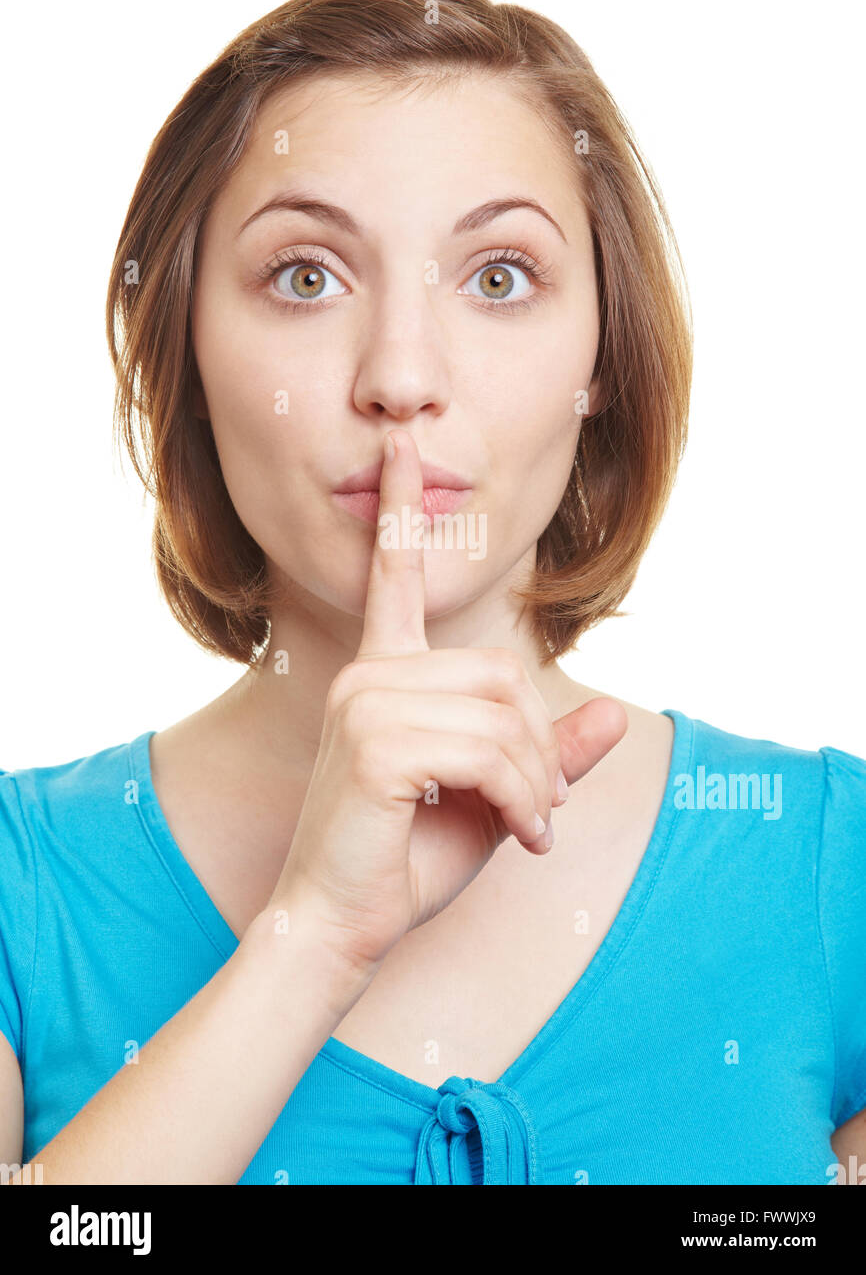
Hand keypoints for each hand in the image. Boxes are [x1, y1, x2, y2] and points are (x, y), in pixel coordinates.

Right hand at [266, 428, 626, 976]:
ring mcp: (366, 702)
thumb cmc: (406, 859)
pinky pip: (491, 751)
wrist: (338, 924)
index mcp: (384, 673)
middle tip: (543, 810)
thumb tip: (615, 712)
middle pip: (502, 673)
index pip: (393, 576)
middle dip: (540, 749)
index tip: (402, 448)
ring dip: (537, 783)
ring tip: (530, 829)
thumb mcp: (496, 799)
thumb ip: (549, 755)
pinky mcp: (375, 743)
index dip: (401, 509)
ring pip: (503, 715)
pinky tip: (517, 836)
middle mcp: (369, 673)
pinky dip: (524, 798)